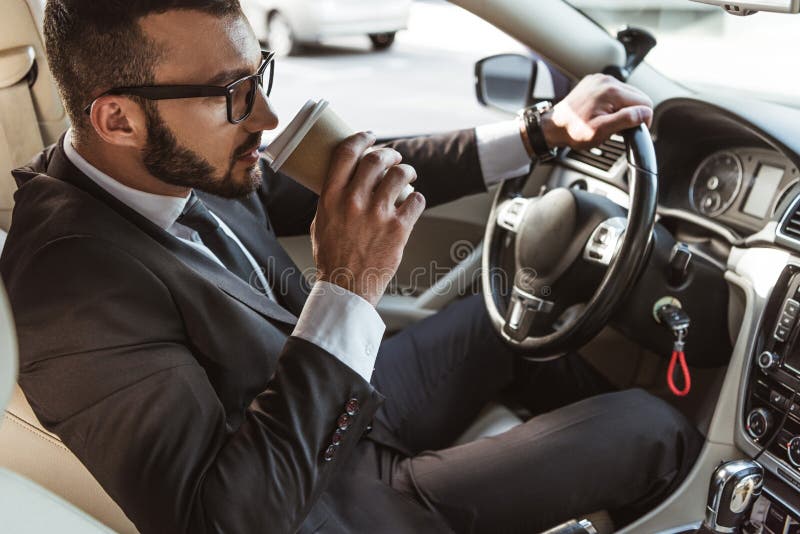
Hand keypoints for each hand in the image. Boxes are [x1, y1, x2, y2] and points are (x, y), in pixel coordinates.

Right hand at [310, 133, 425, 306]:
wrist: (347, 286)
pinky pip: (416, 201)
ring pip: (400, 175)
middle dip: (389, 153)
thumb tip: (346, 183)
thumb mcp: (320, 222)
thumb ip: (332, 200)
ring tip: (408, 174)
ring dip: (407, 171)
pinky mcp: (398, 229)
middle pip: (376, 159)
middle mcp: (354, 202)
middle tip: (394, 157)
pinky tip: (414, 202)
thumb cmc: (333, 257)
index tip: (369, 136)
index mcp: (331, 197)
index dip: (361, 138)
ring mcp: (377, 215)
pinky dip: (417, 199)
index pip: (346, 153)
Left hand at [541, 74, 653, 151]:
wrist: (553, 126)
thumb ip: (625, 120)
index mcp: (612, 91)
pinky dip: (613, 103)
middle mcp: (607, 81)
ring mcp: (600, 80)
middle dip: (632, 113)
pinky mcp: (595, 82)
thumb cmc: (573, 131)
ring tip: (607, 120)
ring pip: (627, 94)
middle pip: (638, 97)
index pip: (645, 103)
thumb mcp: (601, 131)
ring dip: (622, 108)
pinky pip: (614, 91)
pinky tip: (602, 113)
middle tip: (617, 127)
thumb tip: (644, 113)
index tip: (630, 130)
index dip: (642, 119)